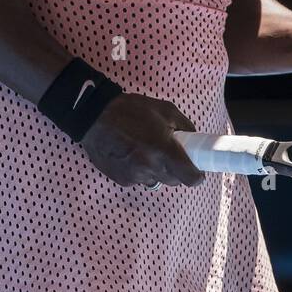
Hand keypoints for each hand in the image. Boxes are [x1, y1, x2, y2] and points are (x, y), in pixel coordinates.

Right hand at [81, 93, 204, 188]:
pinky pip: (139, 179)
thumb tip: (194, 139)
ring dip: (157, 170)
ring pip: (156, 181)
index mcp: (164, 150)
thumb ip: (185, 126)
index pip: (190, 178)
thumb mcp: (166, 110)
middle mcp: (150, 167)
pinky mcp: (121, 179)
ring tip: (147, 150)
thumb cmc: (131, 110)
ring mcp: (134, 176)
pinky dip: (140, 171)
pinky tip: (132, 154)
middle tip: (170, 153)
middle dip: (176, 170)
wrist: (94, 116)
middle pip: (174, 181)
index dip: (197, 175)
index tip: (196, 168)